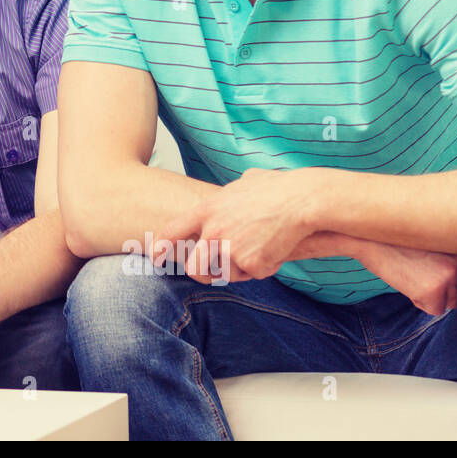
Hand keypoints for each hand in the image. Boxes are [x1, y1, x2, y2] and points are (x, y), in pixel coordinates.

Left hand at [157, 168, 321, 281]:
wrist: (301, 200)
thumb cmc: (277, 188)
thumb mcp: (244, 183)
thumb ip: (231, 193)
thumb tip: (241, 185)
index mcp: (207, 211)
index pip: (172, 232)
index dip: (160, 248)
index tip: (155, 257)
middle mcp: (213, 232)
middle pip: (193, 268)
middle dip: (202, 274)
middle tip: (214, 272)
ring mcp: (230, 250)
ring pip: (226, 274)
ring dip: (241, 268)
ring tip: (260, 246)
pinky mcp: (250, 264)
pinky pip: (254, 274)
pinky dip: (265, 267)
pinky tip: (275, 248)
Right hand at [356, 242, 456, 314]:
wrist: (370, 242)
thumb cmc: (397, 243)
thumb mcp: (432, 244)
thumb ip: (452, 258)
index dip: (445, 276)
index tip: (429, 266)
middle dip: (440, 288)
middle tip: (418, 271)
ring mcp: (449, 275)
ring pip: (450, 302)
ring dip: (432, 296)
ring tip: (413, 276)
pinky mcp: (435, 290)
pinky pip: (436, 310)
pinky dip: (421, 303)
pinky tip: (408, 284)